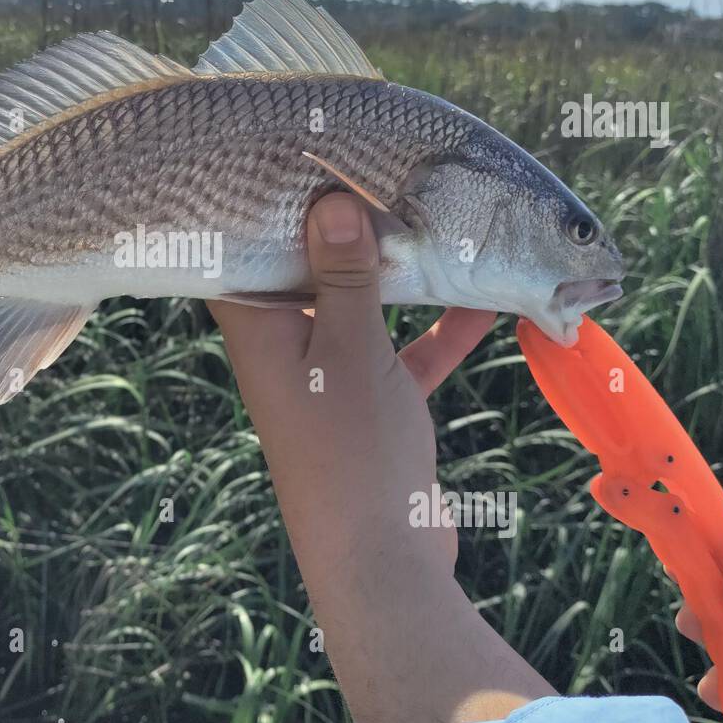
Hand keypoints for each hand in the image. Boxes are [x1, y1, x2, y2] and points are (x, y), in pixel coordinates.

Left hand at [208, 193, 495, 573]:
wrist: (382, 564)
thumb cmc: (350, 454)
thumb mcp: (348, 352)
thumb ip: (342, 279)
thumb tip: (329, 204)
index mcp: (258, 333)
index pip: (238, 255)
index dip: (253, 209)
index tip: (277, 158)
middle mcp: (285, 350)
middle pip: (306, 273)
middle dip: (340, 230)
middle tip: (369, 168)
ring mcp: (329, 378)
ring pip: (361, 308)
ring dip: (398, 276)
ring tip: (431, 218)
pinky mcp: (372, 405)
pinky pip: (404, 352)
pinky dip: (437, 329)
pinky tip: (484, 296)